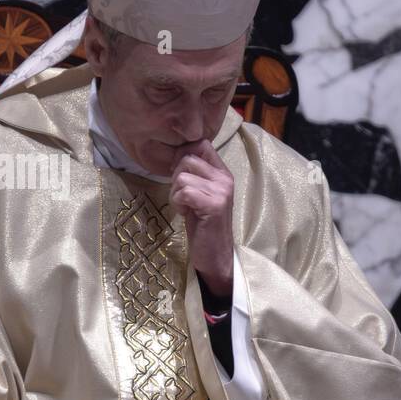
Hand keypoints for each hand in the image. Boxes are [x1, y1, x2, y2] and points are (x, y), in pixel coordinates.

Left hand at [170, 139, 234, 295]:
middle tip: (183, 197)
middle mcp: (225, 177)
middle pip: (186, 158)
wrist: (216, 255)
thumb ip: (194, 174)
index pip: (201, 143)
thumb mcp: (200, 194)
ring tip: (186, 208)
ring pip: (182, 177)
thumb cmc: (203, 225)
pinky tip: (187, 214)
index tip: (180, 176)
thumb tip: (176, 154)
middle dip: (175, 178)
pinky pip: (184, 192)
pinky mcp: (214, 205)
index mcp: (222, 172)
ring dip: (176, 194)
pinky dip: (178, 204)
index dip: (182, 155)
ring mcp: (221, 191)